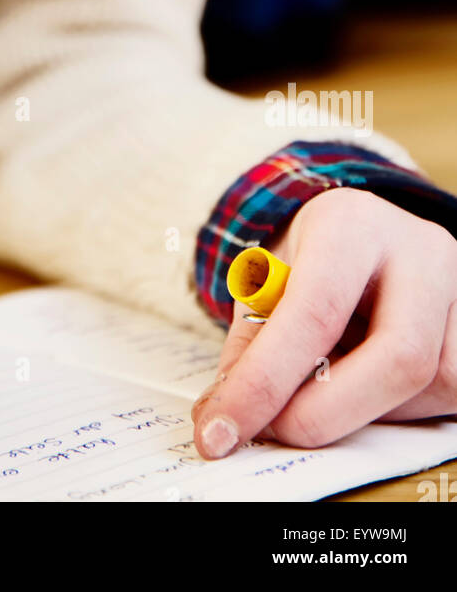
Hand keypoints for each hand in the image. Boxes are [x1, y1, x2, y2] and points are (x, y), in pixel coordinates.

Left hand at [191, 187, 456, 457]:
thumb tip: (226, 420)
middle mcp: (420, 250)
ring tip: (326, 391)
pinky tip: (366, 387)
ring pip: (435, 381)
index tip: (223, 429)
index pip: (315, 310)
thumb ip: (250, 349)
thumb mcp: (267, 283)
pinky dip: (400, 408)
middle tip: (278, 431)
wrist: (363, 235)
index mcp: (351, 224)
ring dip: (369, 411)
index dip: (268, 380)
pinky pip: (452, 393)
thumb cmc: (310, 262)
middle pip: (398, 356)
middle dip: (329, 412)